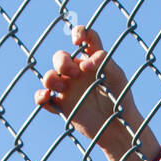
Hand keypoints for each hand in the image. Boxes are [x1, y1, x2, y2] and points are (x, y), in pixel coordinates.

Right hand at [35, 25, 159, 160]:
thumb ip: (103, 62)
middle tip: (75, 74)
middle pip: (60, 57)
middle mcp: (78, 72)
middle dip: (62, 62)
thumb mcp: (117, 76)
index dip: (78, 32)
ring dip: (50, 79)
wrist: (116, 128)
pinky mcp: (62, 106)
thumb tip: (83, 65)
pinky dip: (40, 97)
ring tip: (62, 88)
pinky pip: (43, 99)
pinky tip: (46, 97)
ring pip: (49, 77)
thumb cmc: (120, 100)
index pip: (85, 37)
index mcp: (93, 60)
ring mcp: (68, 89)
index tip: (77, 41)